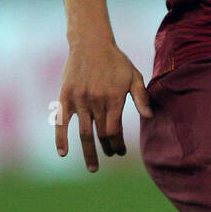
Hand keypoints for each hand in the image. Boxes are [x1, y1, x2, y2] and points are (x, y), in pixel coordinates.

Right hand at [55, 40, 152, 171]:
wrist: (90, 43)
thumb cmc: (116, 61)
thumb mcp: (134, 76)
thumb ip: (141, 97)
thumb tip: (149, 117)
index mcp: (113, 98)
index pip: (115, 130)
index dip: (118, 144)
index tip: (121, 151)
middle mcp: (96, 101)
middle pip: (101, 134)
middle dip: (107, 149)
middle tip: (111, 156)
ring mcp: (79, 100)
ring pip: (84, 133)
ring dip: (89, 153)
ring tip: (93, 168)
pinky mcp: (65, 97)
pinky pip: (62, 122)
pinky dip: (60, 139)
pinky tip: (63, 154)